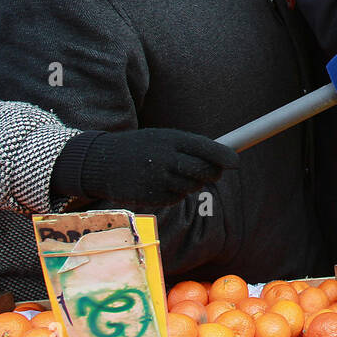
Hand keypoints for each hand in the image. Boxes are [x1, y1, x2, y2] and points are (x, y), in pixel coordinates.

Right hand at [68, 129, 240, 209]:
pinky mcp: (152, 197)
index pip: (206, 148)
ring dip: (192, 183)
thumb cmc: (139, 147)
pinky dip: (176, 193)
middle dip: (213, 173)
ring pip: (192, 186)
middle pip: (204, 171)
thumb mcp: (161, 138)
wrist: (101, 162)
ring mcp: (158, 179)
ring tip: (175, 174)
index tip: (236, 162)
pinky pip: (177, 198)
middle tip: (215, 172)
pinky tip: (161, 184)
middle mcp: (165, 159)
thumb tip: (222, 158)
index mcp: (170, 139)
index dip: (224, 156)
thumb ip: (188, 146)